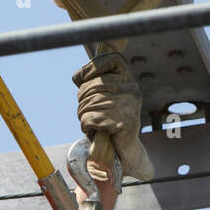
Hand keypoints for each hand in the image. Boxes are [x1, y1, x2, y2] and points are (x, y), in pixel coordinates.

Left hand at [73, 52, 154, 181]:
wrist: (125, 150)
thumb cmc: (110, 121)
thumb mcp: (103, 99)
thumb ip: (92, 84)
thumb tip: (77, 76)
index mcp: (128, 80)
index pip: (112, 59)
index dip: (93, 66)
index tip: (82, 79)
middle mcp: (132, 90)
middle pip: (94, 84)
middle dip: (81, 98)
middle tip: (83, 110)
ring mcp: (130, 106)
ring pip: (90, 102)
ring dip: (82, 114)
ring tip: (88, 122)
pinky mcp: (124, 123)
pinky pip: (92, 118)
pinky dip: (85, 125)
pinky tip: (90, 129)